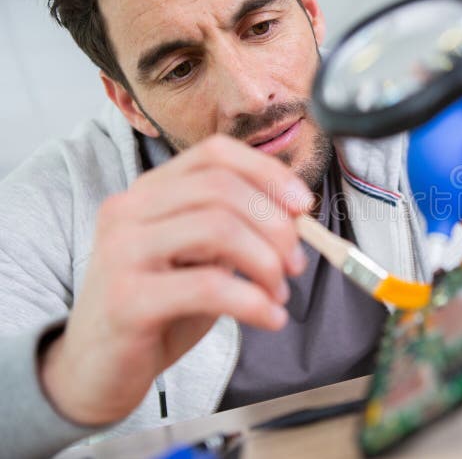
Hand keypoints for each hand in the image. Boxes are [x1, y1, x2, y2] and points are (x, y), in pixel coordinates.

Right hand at [40, 135, 311, 424]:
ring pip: (219, 229)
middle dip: (276, 224)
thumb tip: (294, 217)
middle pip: (222, 188)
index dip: (267, 172)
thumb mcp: (199, 257)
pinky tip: (271, 318)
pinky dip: (254, 302)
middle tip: (295, 263)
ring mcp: (122, 251)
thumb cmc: (157, 309)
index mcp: (150, 191)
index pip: (215, 153)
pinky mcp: (128, 299)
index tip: (303, 205)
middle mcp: (129, 209)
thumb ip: (234, 229)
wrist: (97, 369)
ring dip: (266, 262)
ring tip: (279, 293)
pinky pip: (210, 287)